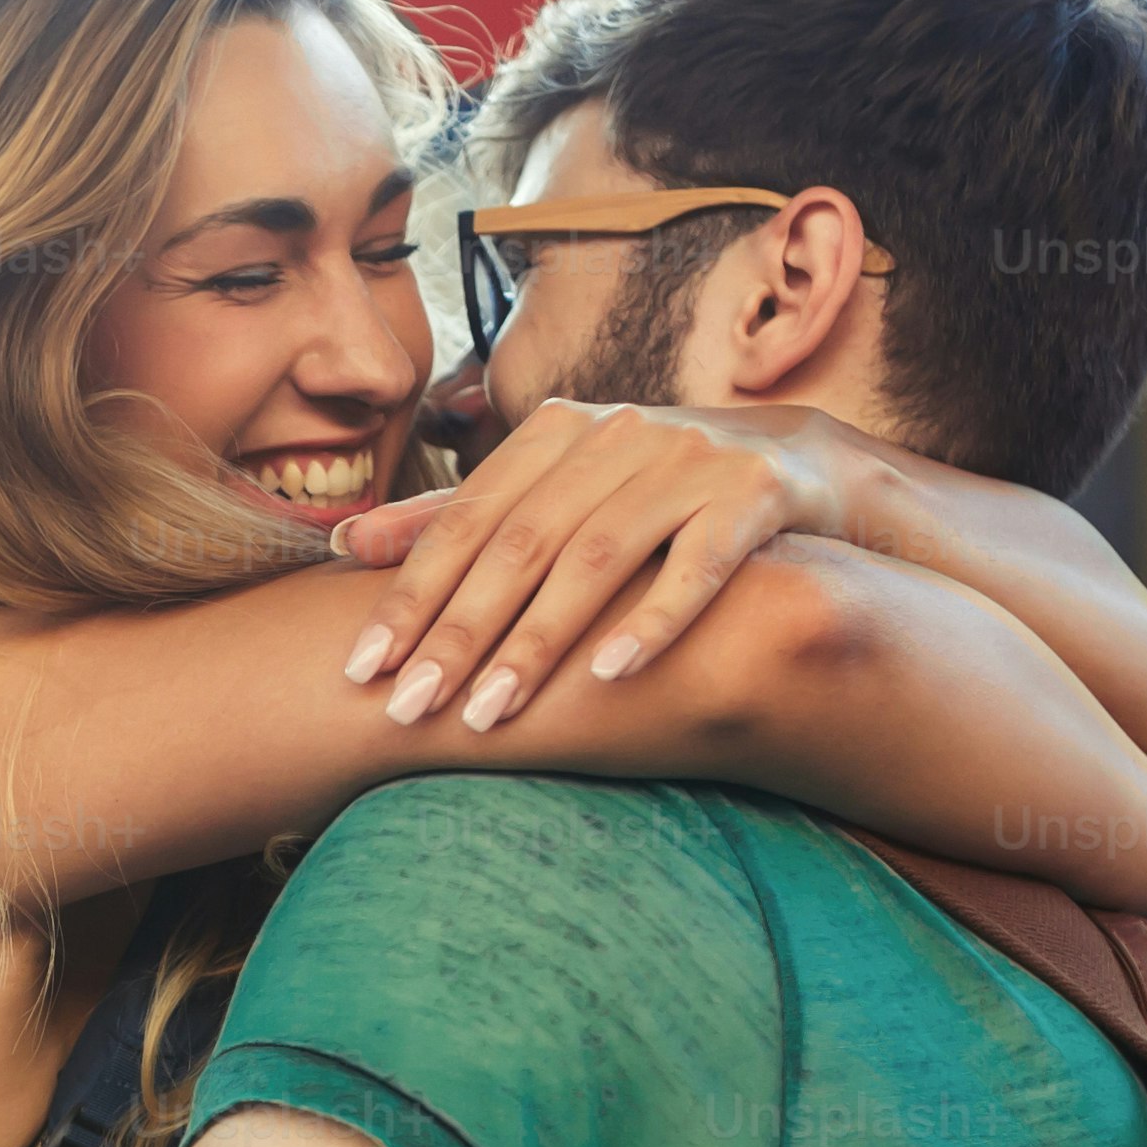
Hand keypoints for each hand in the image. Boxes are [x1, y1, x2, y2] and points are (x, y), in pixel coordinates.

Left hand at [329, 403, 867, 735]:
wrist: (798, 467)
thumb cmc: (653, 492)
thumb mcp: (557, 488)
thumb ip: (460, 516)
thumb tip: (348, 542)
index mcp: (556, 432)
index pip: (466, 521)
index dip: (410, 595)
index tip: (361, 669)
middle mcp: (617, 434)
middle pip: (522, 543)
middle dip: (459, 632)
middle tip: (409, 709)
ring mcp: (690, 459)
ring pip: (599, 556)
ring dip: (538, 641)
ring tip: (488, 714)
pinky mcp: (756, 492)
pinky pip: (701, 564)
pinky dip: (653, 619)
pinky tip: (610, 678)